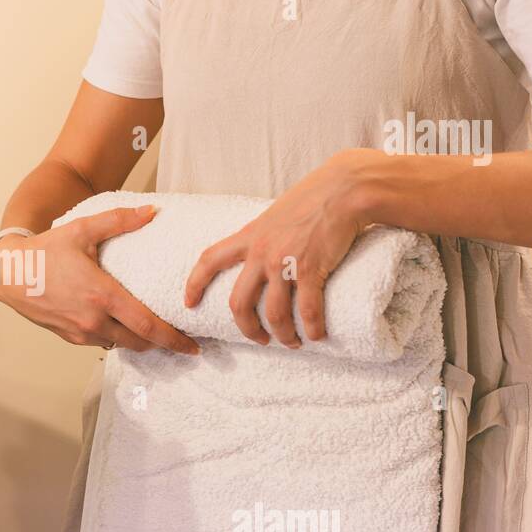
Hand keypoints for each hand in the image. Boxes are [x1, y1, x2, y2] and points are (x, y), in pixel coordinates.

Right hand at [0, 205, 199, 354]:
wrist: (9, 272)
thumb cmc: (45, 251)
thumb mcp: (82, 230)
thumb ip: (119, 221)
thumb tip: (152, 212)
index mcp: (102, 296)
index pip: (148, 326)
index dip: (174, 339)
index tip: (192, 346)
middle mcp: (94, 320)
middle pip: (140, 343)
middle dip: (162, 344)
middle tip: (180, 340)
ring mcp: (81, 332)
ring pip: (121, 344)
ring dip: (138, 340)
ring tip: (152, 331)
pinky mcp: (69, 337)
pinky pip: (101, 341)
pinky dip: (116, 336)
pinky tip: (120, 325)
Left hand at [183, 150, 373, 347]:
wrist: (343, 188)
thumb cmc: (313, 198)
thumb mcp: (275, 215)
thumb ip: (265, 235)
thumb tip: (264, 253)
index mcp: (249, 236)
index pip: (210, 260)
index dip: (195, 283)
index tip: (188, 303)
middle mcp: (261, 252)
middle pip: (238, 302)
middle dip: (246, 328)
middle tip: (259, 339)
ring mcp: (284, 262)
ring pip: (274, 313)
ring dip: (283, 335)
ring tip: (292, 342)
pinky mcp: (311, 269)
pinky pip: (308, 310)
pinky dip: (312, 328)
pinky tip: (317, 336)